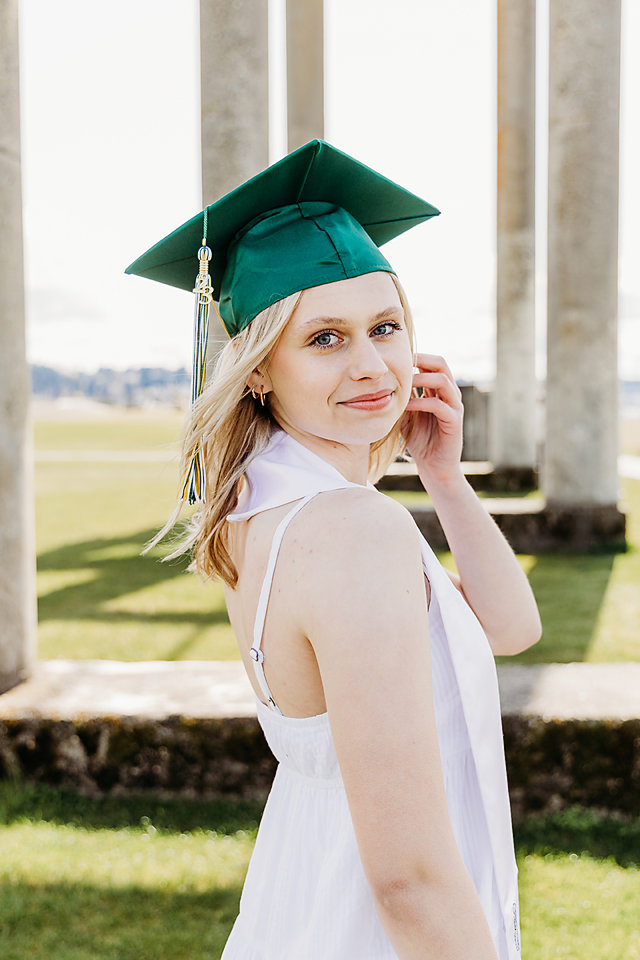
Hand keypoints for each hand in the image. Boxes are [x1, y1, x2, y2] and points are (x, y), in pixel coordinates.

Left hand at [401, 353, 463, 485]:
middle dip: (421, 359)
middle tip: (401, 361)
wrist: (434, 467)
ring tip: (403, 382)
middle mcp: (450, 394)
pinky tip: (405, 406)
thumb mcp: (405, 415)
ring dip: (421, 378)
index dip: (416, 355)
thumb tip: (379, 383)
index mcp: (439, 390)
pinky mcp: (454, 422)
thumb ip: (400, 398)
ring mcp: (454, 407)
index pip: (432, 362)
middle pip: (441, 364)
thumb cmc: (419, 440)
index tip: (395, 356)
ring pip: (443, 381)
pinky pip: (439, 406)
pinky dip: (421, 403)